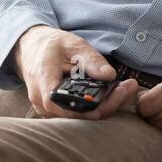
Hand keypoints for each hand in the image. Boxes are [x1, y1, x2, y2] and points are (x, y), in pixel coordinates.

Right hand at [12, 25, 136, 119]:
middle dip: (105, 105)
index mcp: (43, 79)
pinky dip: (96, 106)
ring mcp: (46, 108)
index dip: (81, 109)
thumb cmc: (52, 46)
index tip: (104, 106)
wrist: (32, 49)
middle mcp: (41, 99)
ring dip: (104, 106)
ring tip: (127, 88)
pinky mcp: (55, 111)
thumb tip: (109, 75)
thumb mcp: (73, 45)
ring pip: (77, 116)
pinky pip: (76, 114)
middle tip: (129, 88)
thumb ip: (91, 59)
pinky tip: (114, 94)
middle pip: (73, 113)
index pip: (58, 102)